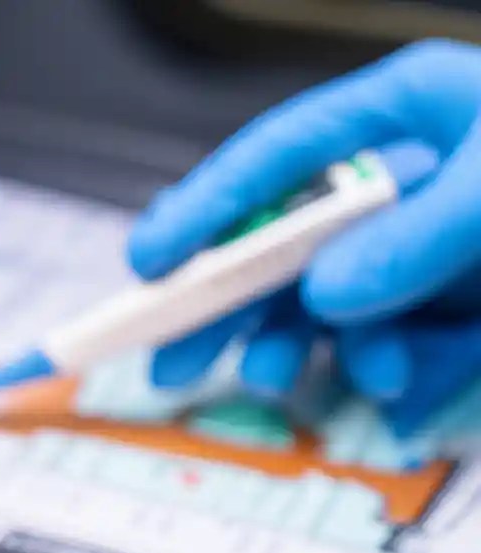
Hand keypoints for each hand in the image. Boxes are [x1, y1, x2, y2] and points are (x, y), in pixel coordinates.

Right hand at [128, 39, 480, 433]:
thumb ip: (423, 235)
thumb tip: (331, 293)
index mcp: (408, 116)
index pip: (278, 157)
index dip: (206, 209)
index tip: (150, 263)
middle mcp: (406, 179)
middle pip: (283, 238)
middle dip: (229, 301)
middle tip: (175, 358)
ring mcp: (428, 244)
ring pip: (327, 300)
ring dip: (306, 346)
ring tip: (297, 381)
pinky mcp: (457, 302)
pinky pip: (393, 340)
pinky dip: (385, 372)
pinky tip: (396, 389)